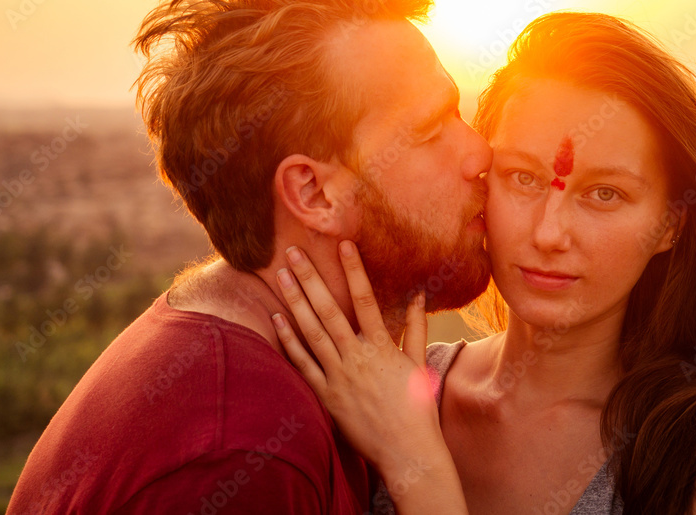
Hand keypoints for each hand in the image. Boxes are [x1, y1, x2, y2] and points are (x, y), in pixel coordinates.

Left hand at [271, 241, 465, 512]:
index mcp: (382, 347)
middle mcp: (357, 357)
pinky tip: (276, 318)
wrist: (407, 451)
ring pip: (311, 332)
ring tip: (280, 275)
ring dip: (295, 302)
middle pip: (329, 311)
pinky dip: (289, 341)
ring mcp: (338, 377)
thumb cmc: (417, 408)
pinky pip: (302, 364)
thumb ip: (416, 328)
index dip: (354, 270)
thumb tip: (419, 295)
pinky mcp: (325, 396)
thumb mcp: (419, 363)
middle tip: (293, 252)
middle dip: (310, 278)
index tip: (344, 244)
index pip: (365, 299)